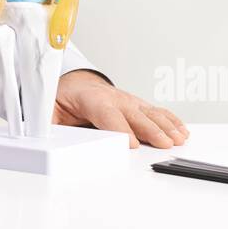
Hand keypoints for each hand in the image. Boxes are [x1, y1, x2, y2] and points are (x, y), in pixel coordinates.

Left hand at [54, 70, 188, 148]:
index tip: (131, 144)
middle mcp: (112, 97)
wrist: (74, 84)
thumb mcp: (49, 110)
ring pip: (148, 112)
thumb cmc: (64, 97)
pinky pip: (156, 112)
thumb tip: (46, 140)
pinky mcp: (136, 105)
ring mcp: (127, 100)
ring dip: (165, 126)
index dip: (120, 128)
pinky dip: (170, 120)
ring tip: (177, 139)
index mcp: (90, 98)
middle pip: (134, 114)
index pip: (106, 113)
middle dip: (150, 130)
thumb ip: (49, 124)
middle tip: (163, 144)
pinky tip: (180, 130)